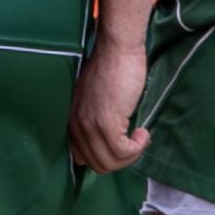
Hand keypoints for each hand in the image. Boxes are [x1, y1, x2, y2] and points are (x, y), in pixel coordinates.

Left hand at [66, 27, 148, 172]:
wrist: (118, 50)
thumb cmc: (113, 70)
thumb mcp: (97, 101)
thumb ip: (96, 122)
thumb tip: (110, 144)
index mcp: (72, 122)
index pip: (82, 159)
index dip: (106, 157)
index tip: (122, 146)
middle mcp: (76, 126)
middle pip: (98, 165)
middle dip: (122, 159)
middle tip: (135, 143)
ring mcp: (89, 125)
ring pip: (110, 162)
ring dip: (131, 155)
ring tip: (139, 136)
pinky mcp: (106, 122)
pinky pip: (122, 152)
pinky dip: (137, 148)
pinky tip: (143, 132)